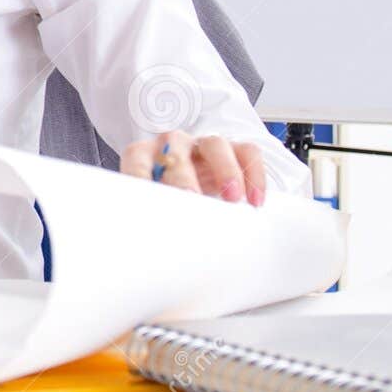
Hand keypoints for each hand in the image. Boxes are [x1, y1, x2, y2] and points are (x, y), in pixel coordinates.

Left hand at [118, 130, 264, 205]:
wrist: (191, 183)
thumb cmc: (168, 196)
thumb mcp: (154, 205)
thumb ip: (147, 216)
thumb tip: (143, 246)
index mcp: (144, 155)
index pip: (136, 159)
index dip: (140, 175)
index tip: (147, 199)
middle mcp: (172, 145)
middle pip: (175, 149)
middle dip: (183, 175)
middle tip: (190, 199)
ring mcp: (203, 145)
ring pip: (215, 145)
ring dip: (225, 170)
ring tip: (233, 199)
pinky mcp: (233, 149)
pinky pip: (247, 153)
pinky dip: (254, 175)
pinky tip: (256, 201)